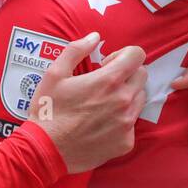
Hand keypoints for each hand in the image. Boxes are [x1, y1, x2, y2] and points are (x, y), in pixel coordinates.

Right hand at [28, 31, 148, 173]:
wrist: (45, 150)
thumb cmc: (48, 110)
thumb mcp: (55, 73)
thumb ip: (77, 49)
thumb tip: (95, 37)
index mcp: (108, 80)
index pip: (138, 55)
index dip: (124, 55)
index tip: (108, 64)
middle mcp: (123, 100)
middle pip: (142, 76)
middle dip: (127, 74)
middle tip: (106, 83)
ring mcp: (127, 123)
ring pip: (140, 99)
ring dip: (127, 96)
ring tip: (103, 104)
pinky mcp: (126, 142)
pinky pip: (132, 124)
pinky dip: (121, 121)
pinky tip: (101, 124)